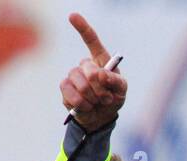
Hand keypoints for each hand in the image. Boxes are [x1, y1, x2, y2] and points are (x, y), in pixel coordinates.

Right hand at [60, 13, 125, 130]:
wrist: (101, 118)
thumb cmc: (113, 99)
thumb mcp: (121, 91)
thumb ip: (116, 81)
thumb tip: (101, 75)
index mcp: (101, 61)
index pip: (92, 41)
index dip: (82, 27)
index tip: (72, 16)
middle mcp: (85, 65)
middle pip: (88, 68)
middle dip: (100, 87)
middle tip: (106, 97)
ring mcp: (73, 76)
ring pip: (78, 82)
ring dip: (92, 97)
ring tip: (97, 102)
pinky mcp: (65, 88)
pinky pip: (70, 93)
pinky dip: (82, 104)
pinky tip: (87, 107)